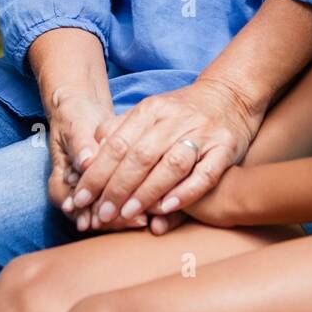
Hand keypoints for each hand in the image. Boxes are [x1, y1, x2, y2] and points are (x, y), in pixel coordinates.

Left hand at [63, 78, 258, 232]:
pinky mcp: (225, 148)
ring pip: (170, 165)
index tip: (81, 198)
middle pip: (140, 156)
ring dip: (147, 192)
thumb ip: (119, 132)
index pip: (118, 144)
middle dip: (117, 188)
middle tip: (101, 215)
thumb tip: (88, 158)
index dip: (97, 173)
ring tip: (128, 215)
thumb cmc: (181, 113)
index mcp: (151, 109)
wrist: (230, 96)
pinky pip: (205, 174)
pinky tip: (167, 208)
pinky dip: (185, 192)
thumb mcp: (148, 113)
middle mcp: (174, 119)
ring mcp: (202, 133)